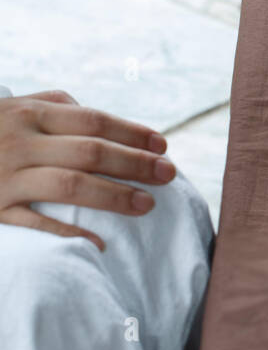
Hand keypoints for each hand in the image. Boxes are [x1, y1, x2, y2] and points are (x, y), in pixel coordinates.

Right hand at [0, 91, 175, 249]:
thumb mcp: (11, 108)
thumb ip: (51, 106)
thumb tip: (94, 114)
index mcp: (28, 114)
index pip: (92, 120)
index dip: (131, 132)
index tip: (162, 145)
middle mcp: (19, 142)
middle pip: (89, 151)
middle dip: (134, 162)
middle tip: (169, 174)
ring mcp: (5, 177)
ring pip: (70, 185)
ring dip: (113, 195)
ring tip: (147, 204)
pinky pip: (34, 224)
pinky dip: (68, 233)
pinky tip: (98, 243)